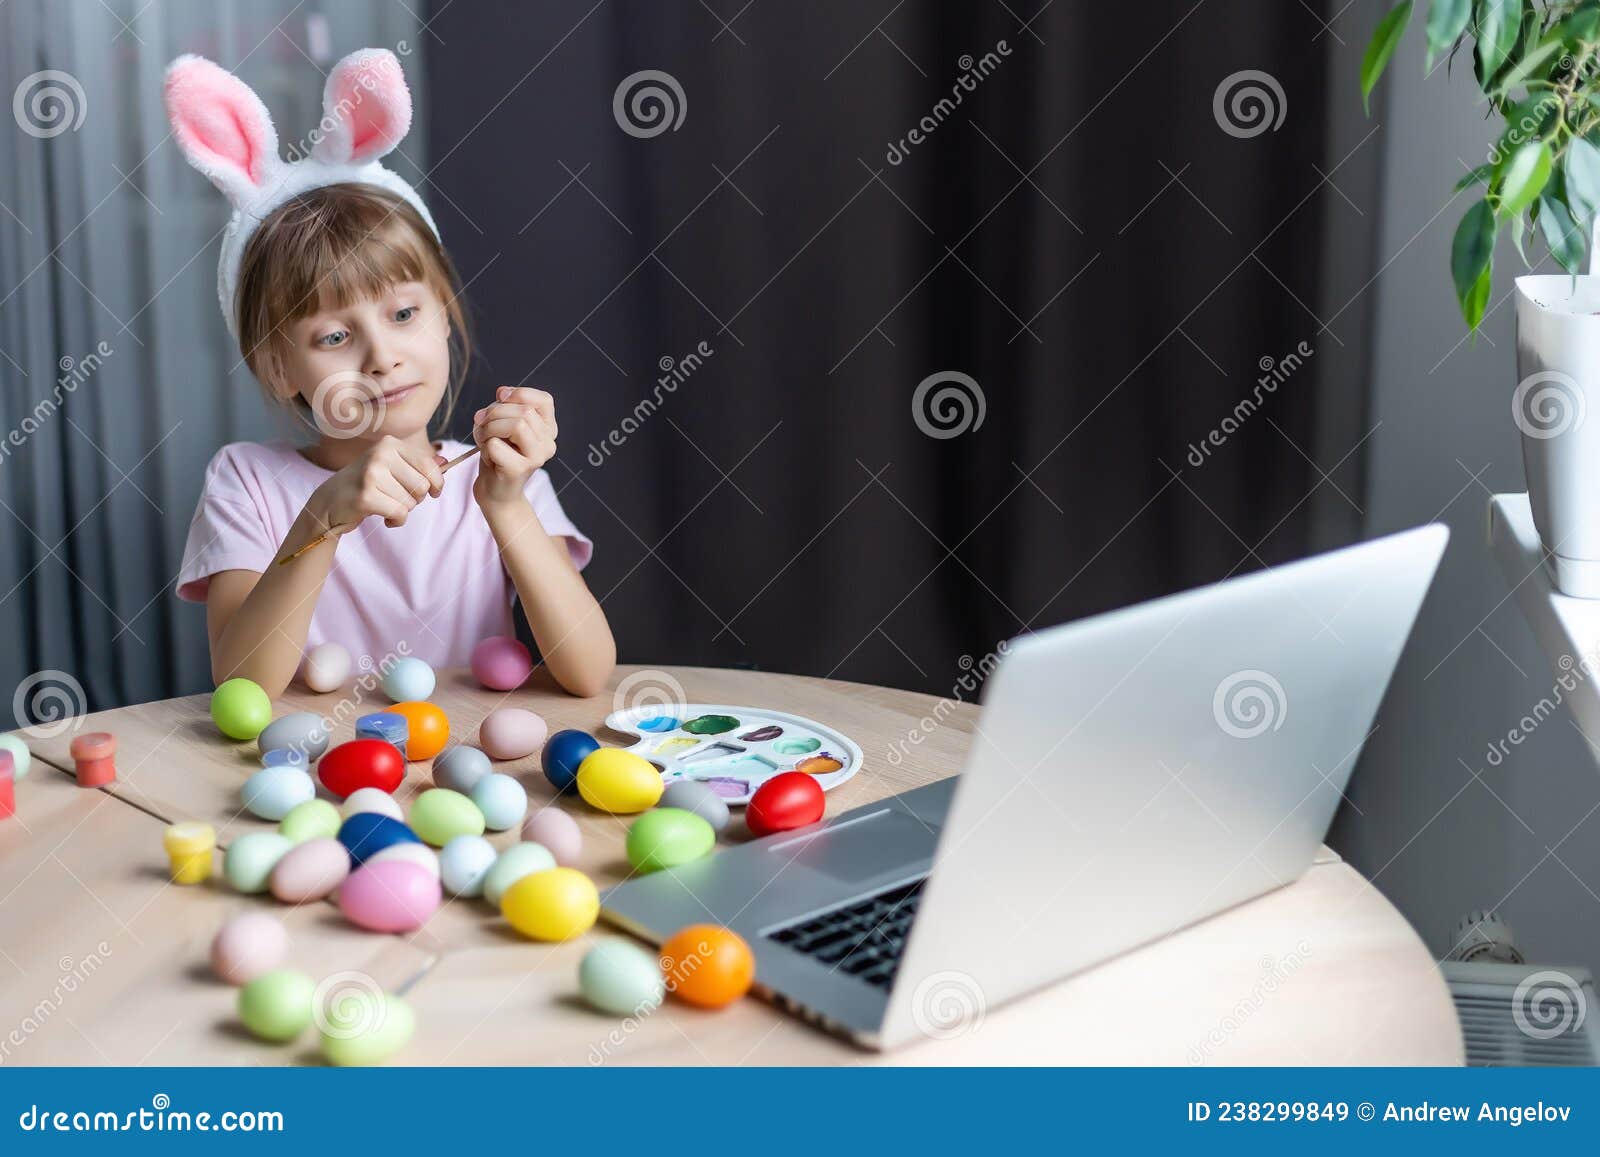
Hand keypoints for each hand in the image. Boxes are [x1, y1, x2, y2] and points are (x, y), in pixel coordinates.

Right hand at [307, 434, 444, 533]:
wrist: (330, 502)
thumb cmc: (366, 485)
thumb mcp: (392, 468)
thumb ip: (418, 465)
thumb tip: (447, 461)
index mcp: (390, 443)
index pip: (430, 466)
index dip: (437, 484)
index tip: (434, 492)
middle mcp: (380, 454)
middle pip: (423, 486)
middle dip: (416, 499)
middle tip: (397, 499)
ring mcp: (371, 473)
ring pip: (411, 501)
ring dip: (403, 510)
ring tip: (385, 505)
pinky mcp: (365, 496)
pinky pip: (400, 513)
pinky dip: (396, 520)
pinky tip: (384, 517)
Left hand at [472, 385, 556, 508]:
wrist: (494, 491)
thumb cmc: (498, 454)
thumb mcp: (502, 424)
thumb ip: (506, 406)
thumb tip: (502, 393)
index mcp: (548, 430)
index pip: (545, 400)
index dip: (520, 393)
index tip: (500, 396)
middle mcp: (548, 444)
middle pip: (525, 412)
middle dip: (495, 412)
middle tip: (481, 422)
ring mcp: (537, 458)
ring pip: (516, 425)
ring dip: (489, 427)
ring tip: (482, 438)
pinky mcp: (519, 469)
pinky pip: (495, 445)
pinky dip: (483, 445)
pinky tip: (486, 455)